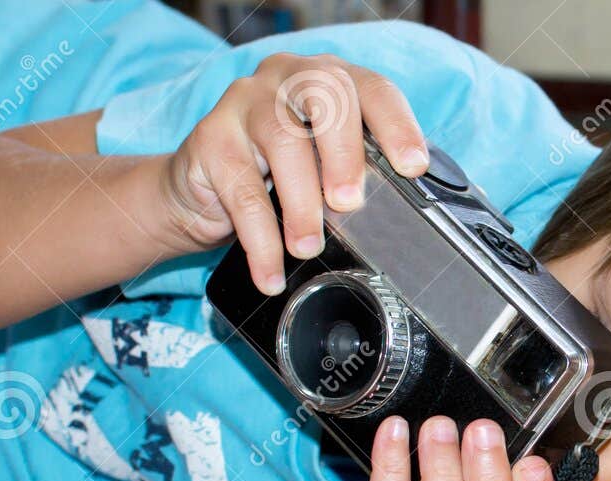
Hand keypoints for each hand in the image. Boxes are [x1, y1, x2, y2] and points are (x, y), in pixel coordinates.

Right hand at [158, 52, 428, 293]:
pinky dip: (261, 240)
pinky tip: (271, 272)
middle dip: (345, 152)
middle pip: (326, 93)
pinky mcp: (210, 137)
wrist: (197, 194)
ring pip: (282, 140)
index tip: (413, 167)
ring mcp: (245, 101)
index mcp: (329, 81)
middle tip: (349, 203)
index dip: (396, 125)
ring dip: (302, 202)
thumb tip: (401, 216)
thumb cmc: (274, 180)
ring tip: (308, 247)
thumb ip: (357, 176)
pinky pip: (242, 190)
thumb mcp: (322, 172)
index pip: (371, 89)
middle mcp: (288, 78)